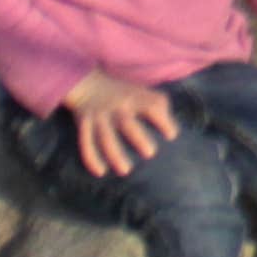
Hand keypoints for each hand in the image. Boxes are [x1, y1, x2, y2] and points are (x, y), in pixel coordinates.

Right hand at [61, 70, 176, 179]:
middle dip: (139, 139)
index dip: (164, 120)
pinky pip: (86, 143)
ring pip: (105, 137)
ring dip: (115, 155)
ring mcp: (99, 116)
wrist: (87, 84)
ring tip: (125, 170)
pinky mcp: (84, 124)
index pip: (152, 106)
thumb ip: (158, 104)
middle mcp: (117, 106)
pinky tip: (100, 172)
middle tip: (150, 153)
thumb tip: (173, 131)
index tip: (171, 136)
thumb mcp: (140, 90)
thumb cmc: (121, 92)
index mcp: (134, 97)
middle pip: (127, 123)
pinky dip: (92, 158)